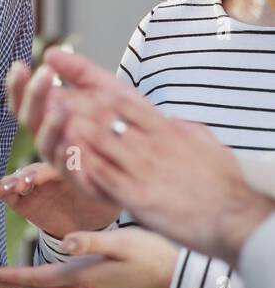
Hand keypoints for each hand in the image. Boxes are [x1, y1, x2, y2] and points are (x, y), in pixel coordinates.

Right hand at [0, 163, 119, 237]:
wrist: (93, 221)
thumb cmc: (106, 199)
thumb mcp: (110, 190)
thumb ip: (106, 180)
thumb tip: (113, 163)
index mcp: (72, 166)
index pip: (60, 164)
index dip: (50, 170)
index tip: (41, 177)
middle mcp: (50, 170)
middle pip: (36, 170)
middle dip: (26, 177)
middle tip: (21, 185)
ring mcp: (34, 184)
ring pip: (19, 179)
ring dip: (9, 183)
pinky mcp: (22, 200)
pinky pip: (7, 193)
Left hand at [0, 226, 178, 287]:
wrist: (181, 279)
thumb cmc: (154, 256)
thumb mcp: (123, 242)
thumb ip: (91, 242)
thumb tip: (64, 242)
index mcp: (82, 277)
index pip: (35, 279)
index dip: (8, 277)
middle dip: (5, 286)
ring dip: (19, 287)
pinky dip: (39, 286)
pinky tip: (36, 282)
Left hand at [39, 47, 274, 263]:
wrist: (239, 219)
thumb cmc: (223, 184)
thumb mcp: (204, 145)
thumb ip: (181, 130)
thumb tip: (169, 121)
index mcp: (166, 129)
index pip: (122, 98)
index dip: (90, 83)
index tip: (67, 68)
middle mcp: (153, 144)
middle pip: (105, 116)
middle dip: (75, 107)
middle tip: (49, 99)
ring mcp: (145, 169)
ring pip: (99, 142)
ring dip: (73, 132)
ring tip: (51, 123)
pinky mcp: (139, 196)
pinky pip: (102, 176)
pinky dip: (82, 165)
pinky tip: (65, 158)